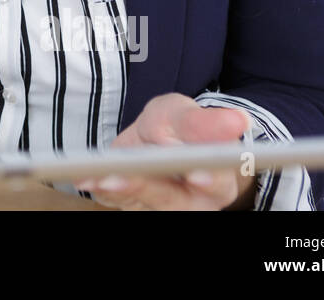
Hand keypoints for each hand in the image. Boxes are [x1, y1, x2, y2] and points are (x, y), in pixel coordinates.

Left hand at [74, 93, 257, 209]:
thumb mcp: (187, 115)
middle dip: (147, 187)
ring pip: (143, 204)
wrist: (159, 142)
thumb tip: (237, 120)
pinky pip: (118, 202)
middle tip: (122, 176)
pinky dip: (103, 189)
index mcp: (218, 180)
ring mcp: (163, 208)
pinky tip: (87, 178)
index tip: (196, 175)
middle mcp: (193, 202)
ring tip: (99, 177)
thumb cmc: (177, 129)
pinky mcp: (136, 206)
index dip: (207, 179)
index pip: (216, 183)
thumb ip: (203, 121)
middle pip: (172, 200)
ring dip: (120, 191)